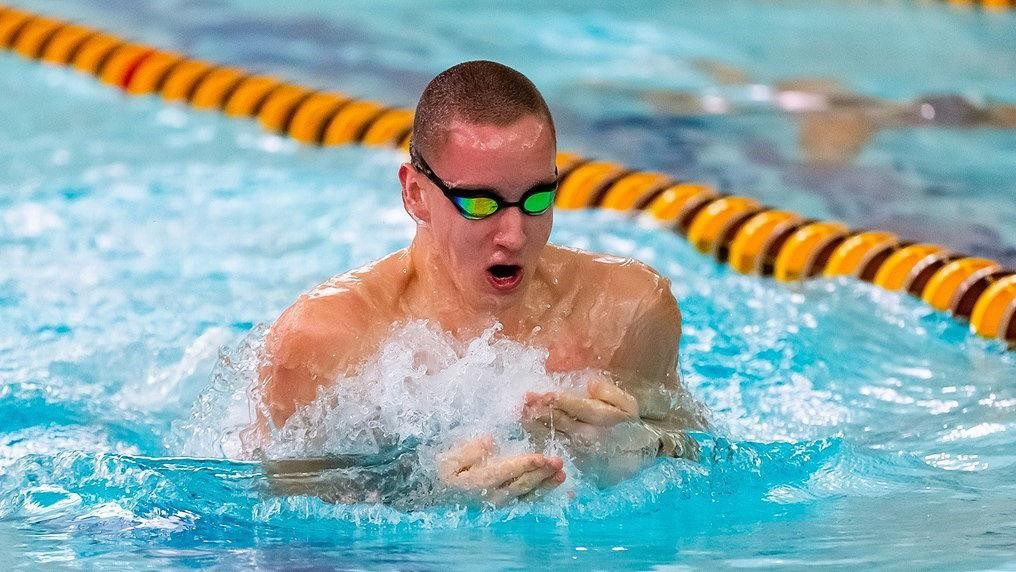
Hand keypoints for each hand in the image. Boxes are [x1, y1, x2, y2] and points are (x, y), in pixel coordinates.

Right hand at [436, 436, 565, 504]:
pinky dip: (542, 492)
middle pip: (520, 485)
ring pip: (527, 494)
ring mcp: (500, 501)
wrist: (440, 492)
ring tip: (562, 474)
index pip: (505, 473)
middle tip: (558, 462)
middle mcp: (491, 496)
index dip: (524, 465)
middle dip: (541, 474)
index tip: (541, 457)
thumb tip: (489, 442)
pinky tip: (554, 483)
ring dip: (545, 484)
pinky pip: (527, 498)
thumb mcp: (449, 459)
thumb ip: (469, 451)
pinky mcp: (505, 502)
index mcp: (477, 483)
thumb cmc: (445, 471)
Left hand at [522, 378, 637, 447]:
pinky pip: (553, 444)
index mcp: (602, 420)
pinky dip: (539, 435)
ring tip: (522, 411)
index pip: (578, 408)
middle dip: (542, 409)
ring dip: (536, 422)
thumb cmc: (628, 424)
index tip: (545, 393)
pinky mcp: (572, 457)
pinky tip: (527, 425)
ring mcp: (578, 449)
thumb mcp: (628, 405)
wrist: (634, 454)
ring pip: (553, 433)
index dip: (561, 401)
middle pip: (561, 421)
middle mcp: (588, 437)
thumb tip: (590, 386)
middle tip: (525, 399)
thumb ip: (609, 393)